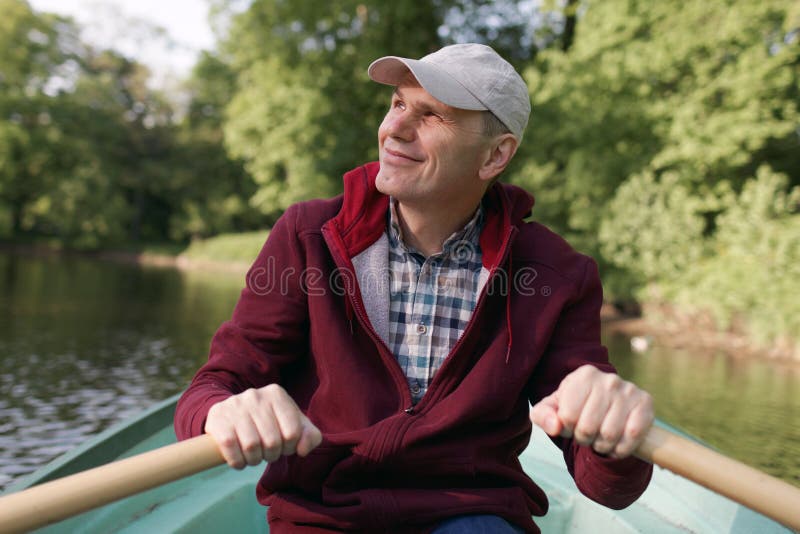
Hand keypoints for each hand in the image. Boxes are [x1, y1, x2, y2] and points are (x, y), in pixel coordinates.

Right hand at [205, 384, 322, 468]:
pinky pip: (230, 447)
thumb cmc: (268, 423)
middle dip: (271, 455)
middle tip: (266, 453)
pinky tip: (239, 459)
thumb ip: (310, 436)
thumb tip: (303, 450)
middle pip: (272, 442)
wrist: (230, 414)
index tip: (283, 446)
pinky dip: (237, 461)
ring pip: (251, 446)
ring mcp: (235, 405)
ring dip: (254, 460)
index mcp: (277, 394)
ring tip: (253, 456)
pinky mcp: (217, 417)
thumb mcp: (293, 424)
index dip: (290, 448)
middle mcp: (255, 395)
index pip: (293, 433)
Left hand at [530, 365, 653, 457]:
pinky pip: (633, 435)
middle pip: (588, 427)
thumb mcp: (552, 409)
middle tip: (586, 436)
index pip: (568, 417)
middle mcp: (608, 379)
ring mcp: (629, 390)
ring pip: (610, 434)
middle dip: (584, 440)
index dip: (567, 430)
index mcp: (583, 376)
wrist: (607, 408)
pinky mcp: (646, 403)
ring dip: (602, 446)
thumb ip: (543, 416)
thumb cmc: (574, 408)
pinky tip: (616, 445)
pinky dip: (622, 449)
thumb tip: (556, 427)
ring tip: (599, 440)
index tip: (570, 426)